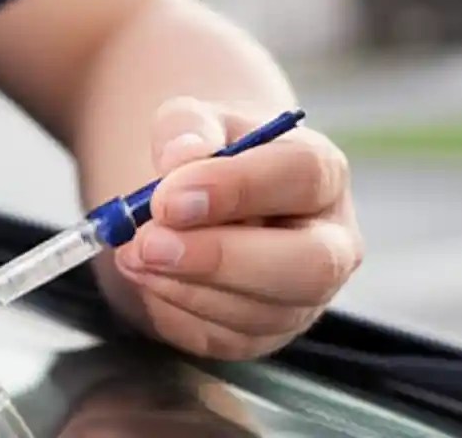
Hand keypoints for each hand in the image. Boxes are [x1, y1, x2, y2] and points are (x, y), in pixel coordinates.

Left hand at [96, 97, 361, 359]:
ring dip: (184, 286)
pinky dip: (174, 311)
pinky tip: (146, 279)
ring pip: (261, 312)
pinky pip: (223, 338)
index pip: (303, 177)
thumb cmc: (203, 155)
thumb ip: (186, 128)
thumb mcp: (190, 122)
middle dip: (221, 258)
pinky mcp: (262, 334)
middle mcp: (329, 242)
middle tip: (150, 243)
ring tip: (132, 253)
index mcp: (321, 173)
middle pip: (308, 266)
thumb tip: (180, 157)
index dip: (236, 187)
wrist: (191, 200)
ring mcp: (301, 297)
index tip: (168, 198)